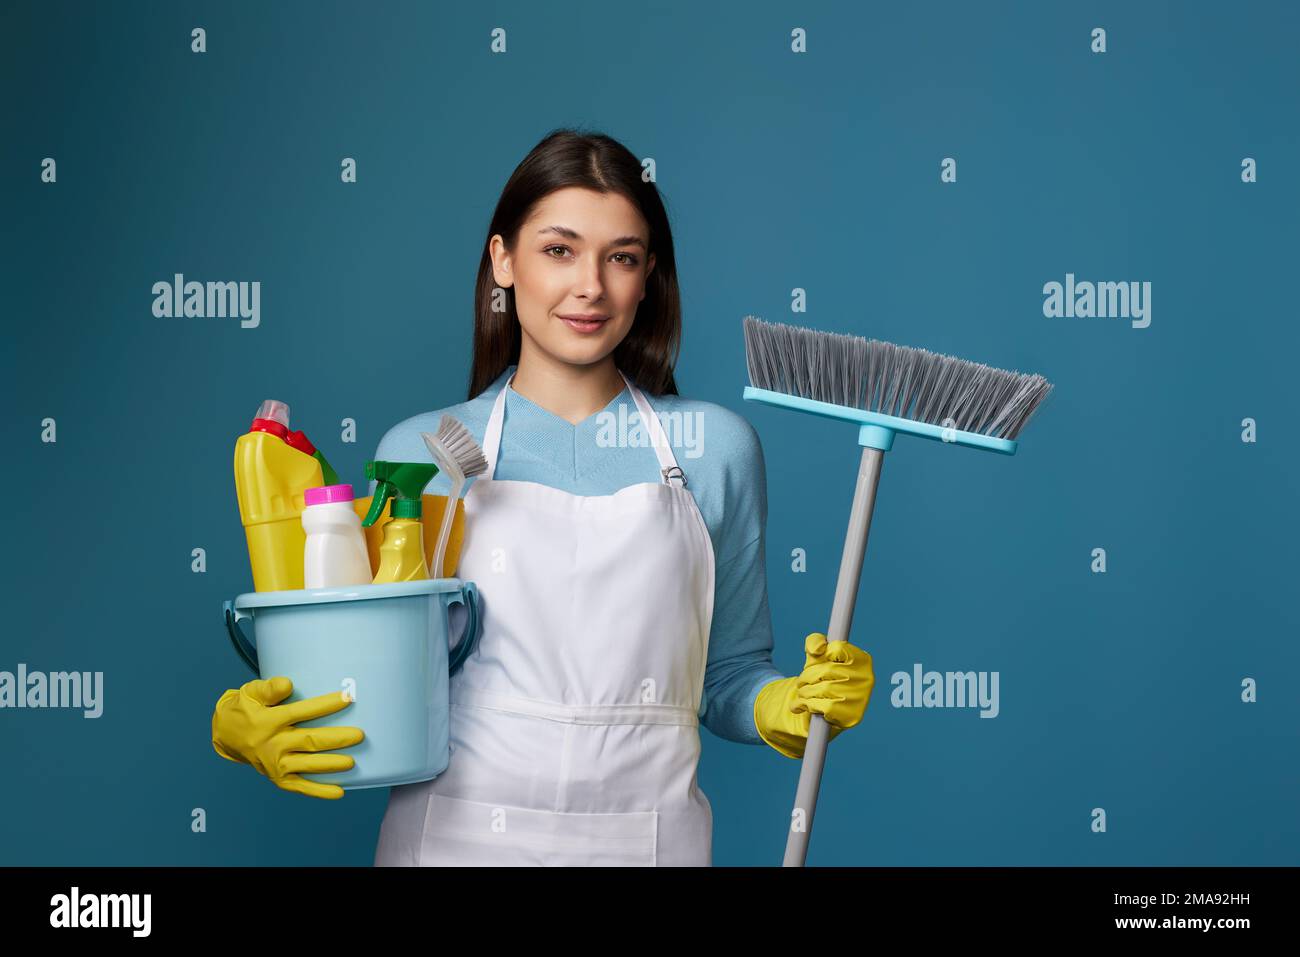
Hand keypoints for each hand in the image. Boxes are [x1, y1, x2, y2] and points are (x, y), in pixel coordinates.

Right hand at [212, 676, 363, 799]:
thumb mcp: (250, 693)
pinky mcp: (278, 778)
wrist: (225, 734)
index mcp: (268, 721)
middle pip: (309, 741)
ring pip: (308, 765)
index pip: (301, 711)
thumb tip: (288, 684)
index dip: (325, 705)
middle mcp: (273, 744)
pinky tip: (339, 791)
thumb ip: (269, 688)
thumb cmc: (245, 708)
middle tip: (359, 735)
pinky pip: (300, 786)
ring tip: (352, 762)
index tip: (348, 698)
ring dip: (330, 765)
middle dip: (336, 739)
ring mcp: (275, 764)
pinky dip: (319, 791)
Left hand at [753, 633, 874, 758]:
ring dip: (804, 692)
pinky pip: (824, 707)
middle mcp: (866, 678)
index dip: (824, 653)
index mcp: (862, 660)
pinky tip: (801, 706)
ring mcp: (861, 698)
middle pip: (827, 669)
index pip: (838, 648)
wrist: (824, 711)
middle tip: (800, 682)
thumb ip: (815, 642)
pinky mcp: (852, 715)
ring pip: (824, 689)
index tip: (818, 660)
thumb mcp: (817, 657)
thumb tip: (817, 648)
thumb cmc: (823, 679)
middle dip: (807, 676)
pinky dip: (808, 705)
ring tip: (801, 693)